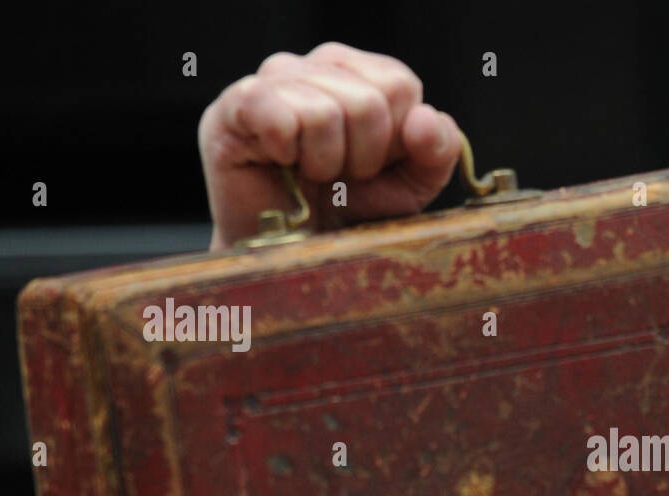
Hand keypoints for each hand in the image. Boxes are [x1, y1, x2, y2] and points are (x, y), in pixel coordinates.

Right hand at [198, 41, 458, 249]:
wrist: (295, 254)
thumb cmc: (349, 213)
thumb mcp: (410, 186)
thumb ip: (437, 150)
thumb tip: (425, 119)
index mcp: (360, 74)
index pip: (400, 84)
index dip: (397, 140)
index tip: (374, 166)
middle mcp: (315, 67)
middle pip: (369, 100)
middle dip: (364, 158)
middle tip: (339, 177)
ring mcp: (271, 82)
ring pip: (324, 112)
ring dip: (325, 163)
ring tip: (309, 175)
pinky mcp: (231, 108)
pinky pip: (274, 113)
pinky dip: (287, 151)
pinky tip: (280, 163)